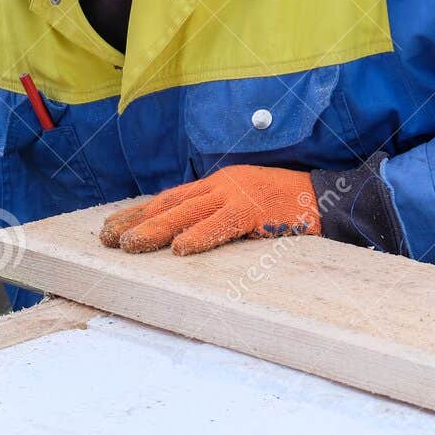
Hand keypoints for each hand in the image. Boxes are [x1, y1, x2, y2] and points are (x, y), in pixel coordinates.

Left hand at [99, 165, 320, 255]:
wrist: (328, 198)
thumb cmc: (289, 210)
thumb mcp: (246, 209)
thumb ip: (218, 219)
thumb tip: (183, 242)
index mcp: (218, 184)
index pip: (170, 199)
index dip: (139, 214)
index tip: (112, 228)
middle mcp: (221, 185)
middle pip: (169, 204)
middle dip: (135, 221)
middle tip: (106, 239)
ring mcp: (237, 195)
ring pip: (186, 213)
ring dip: (154, 231)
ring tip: (128, 246)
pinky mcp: (254, 209)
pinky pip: (221, 225)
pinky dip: (199, 236)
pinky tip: (180, 249)